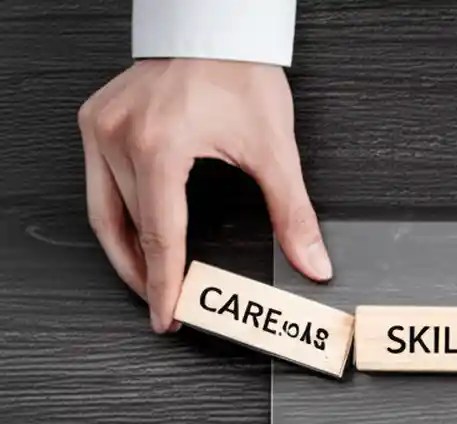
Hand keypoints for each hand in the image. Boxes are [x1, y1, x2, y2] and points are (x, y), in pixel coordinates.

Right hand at [78, 59, 331, 332]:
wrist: (218, 27)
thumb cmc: (241, 73)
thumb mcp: (275, 148)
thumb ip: (293, 213)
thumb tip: (312, 261)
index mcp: (158, 147)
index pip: (160, 237)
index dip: (164, 285)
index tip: (167, 315)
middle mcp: (119, 136)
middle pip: (128, 229)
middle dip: (146, 274)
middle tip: (165, 305)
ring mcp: (102, 126)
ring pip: (103, 210)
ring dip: (124, 251)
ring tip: (149, 281)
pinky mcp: (97, 119)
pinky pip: (98, 182)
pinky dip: (116, 215)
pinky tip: (134, 235)